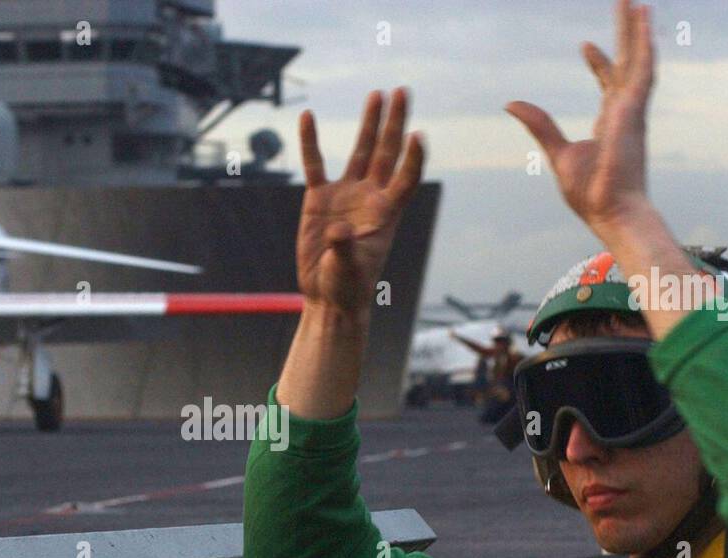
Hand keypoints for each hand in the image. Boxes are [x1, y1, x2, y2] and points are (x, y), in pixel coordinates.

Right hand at [296, 89, 424, 319]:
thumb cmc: (348, 287)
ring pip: (360, 151)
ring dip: (369, 124)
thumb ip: (346, 249)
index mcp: (387, 213)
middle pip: (387, 152)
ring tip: (377, 95)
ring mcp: (346, 195)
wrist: (328, 295)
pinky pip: (315, 164)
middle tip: (402, 91)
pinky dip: (310, 142)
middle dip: (395, 122)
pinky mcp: (320, 199)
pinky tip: (308, 117)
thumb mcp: (349, 270)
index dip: (414, 158)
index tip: (418, 135)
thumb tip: (338, 231)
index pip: (405, 178)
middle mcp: (370, 197)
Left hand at [505, 0, 654, 234]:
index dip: (599, 63)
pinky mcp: (635, 111)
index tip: (586, 45)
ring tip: (638, 2)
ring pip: (639, 60)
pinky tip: (643, 22)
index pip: (608, 84)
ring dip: (639, 30)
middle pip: (627, 63)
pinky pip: (644, 70)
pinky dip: (645, 46)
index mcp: (611, 123)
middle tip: (626, 5)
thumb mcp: (558, 152)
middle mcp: (626, 112)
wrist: (611, 212)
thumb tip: (512, 103)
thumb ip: (540, 124)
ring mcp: (633, 111)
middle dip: (626, 34)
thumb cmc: (590, 193)